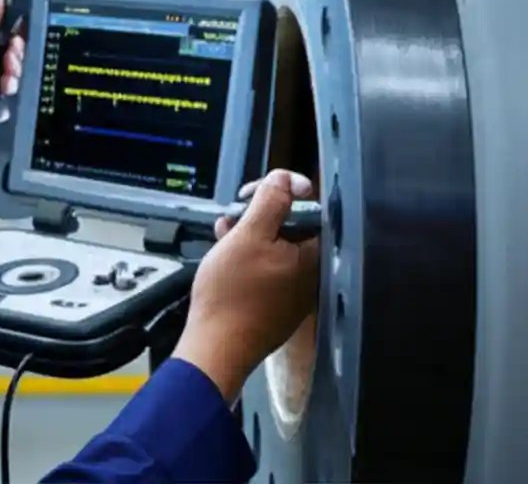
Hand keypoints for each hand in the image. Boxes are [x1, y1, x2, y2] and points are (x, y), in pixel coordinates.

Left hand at [0, 0, 24, 155]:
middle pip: (7, 47)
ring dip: (14, 73)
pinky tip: (1, 93)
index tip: (17, 31)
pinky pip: (9, 93)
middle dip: (15, 52)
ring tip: (5, 79)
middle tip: (10, 59)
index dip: (9, 25)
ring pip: (11, 70)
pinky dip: (10, 93)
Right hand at [171, 169, 320, 402]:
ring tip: (224, 234)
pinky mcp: (275, 310)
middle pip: (292, 229)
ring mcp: (293, 296)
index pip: (309, 209)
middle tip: (236, 214)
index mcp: (312, 257)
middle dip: (261, 215)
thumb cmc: (230, 294)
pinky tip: (225, 260)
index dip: (282, 193)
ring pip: (276, 251)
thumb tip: (285, 178)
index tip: (256, 192)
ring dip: (250, 236)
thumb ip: (271, 201)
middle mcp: (310, 277)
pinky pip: (267, 274)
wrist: (216, 348)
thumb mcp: (248, 235)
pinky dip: (248, 261)